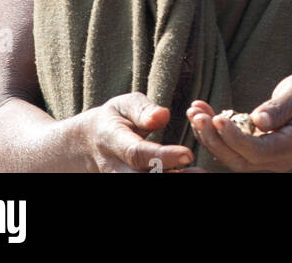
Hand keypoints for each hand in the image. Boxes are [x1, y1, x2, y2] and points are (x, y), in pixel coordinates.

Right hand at [79, 92, 199, 173]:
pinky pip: (148, 185)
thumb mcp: (124, 105)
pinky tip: (191, 174)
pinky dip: (171, 178)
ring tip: (200, 174)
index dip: (163, 157)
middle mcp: (116, 169)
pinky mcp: (130, 183)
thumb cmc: (115, 118)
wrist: (91, 144)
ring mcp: (120, 180)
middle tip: (201, 172)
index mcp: (113, 142)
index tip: (188, 154)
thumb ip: (142, 110)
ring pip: (144, 186)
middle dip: (171, 178)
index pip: (138, 154)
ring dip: (174, 181)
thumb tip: (163, 115)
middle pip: (141, 180)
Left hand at [186, 72, 291, 172]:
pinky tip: (202, 112)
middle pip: (239, 159)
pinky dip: (216, 132)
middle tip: (196, 113)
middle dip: (214, 138)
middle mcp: (279, 160)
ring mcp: (268, 159)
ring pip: (232, 156)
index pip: (256, 150)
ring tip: (194, 111)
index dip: (234, 137)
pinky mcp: (258, 152)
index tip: (216, 117)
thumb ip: (281, 107)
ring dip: (210, 136)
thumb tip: (257, 120)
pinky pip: (233, 148)